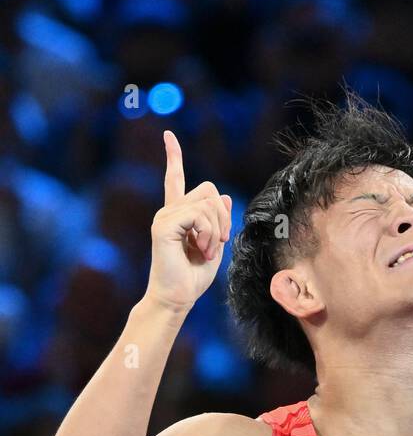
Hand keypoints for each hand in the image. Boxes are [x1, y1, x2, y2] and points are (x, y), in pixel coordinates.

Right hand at [144, 130, 231, 315]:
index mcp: (178, 215)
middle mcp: (169, 211)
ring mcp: (165, 216)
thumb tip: (224, 196)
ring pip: (207, 204)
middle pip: (209, 190)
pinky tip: (201, 250)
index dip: (173, 157)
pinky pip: (199, 215)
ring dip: (216, 230)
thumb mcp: (214, 246)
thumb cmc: (193, 278)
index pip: (175, 179)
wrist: (177, 299)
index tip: (168, 136)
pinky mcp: (164, 225)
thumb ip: (218, 221)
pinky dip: (208, 234)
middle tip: (219, 242)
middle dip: (223, 216)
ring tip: (206, 251)